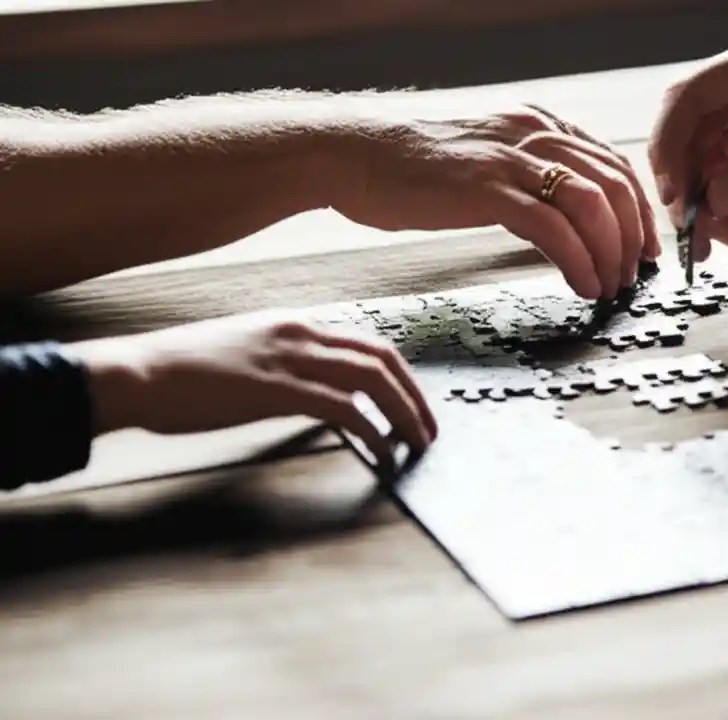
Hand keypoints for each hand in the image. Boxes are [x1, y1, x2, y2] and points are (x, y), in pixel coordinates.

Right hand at [70, 314, 435, 467]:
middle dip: (414, 394)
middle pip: (382, 356)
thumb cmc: (180, 372)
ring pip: (373, 379)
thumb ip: (284, 365)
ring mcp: (291, 359)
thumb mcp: (244, 354)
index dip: (398, 374)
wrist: (138, 374)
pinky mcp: (278, 390)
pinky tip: (383, 452)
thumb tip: (313, 392)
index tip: (412, 402)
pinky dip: (374, 431)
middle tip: (429, 428)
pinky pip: (345, 410)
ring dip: (405, 412)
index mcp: (294, 323)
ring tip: (417, 443)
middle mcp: (300, 332)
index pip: (366, 342)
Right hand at [335, 106, 659, 299]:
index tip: (644, 247)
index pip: (613, 164)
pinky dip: (578, 260)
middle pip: (615, 183)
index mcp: (537, 125)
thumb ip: (527, 179)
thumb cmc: (411, 168)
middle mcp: (533, 134)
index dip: (640, 210)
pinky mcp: (487, 189)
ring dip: (611, 252)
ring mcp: (510, 159)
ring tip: (610, 285)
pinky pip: (553, 227)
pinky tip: (582, 284)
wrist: (353, 155)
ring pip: (593, 203)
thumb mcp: (486, 161)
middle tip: (632, 275)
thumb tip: (564, 221)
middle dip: (633, 236)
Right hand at [649, 34, 727, 259]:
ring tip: (719, 244)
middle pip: (684, 133)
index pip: (689, 97)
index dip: (670, 143)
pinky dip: (719, 209)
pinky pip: (717, 178)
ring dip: (701, 205)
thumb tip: (715, 200)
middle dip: (683, 184)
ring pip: (696, 162)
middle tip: (694, 230)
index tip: (674, 192)